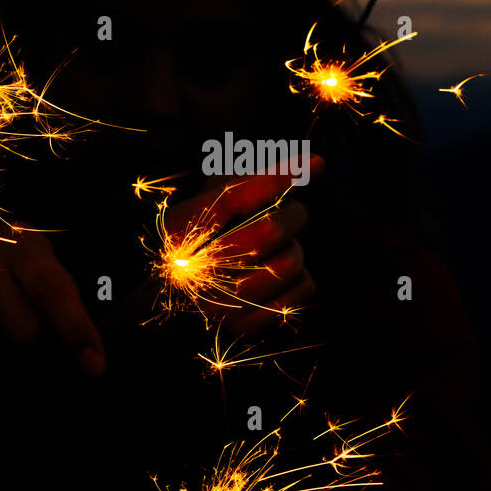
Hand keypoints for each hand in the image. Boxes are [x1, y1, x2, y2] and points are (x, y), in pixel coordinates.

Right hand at [0, 223, 106, 382]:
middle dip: (49, 362)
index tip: (95, 369)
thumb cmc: (6, 261)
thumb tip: (90, 360)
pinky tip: (0, 380)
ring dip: (20, 379)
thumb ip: (62, 299)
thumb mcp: (37, 262)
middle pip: (26, 334)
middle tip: (60, 376)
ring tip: (30, 377)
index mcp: (17, 243)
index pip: (51, 289)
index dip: (77, 331)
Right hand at [158, 154, 323, 337]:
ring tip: (277, 249)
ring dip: (295, 249)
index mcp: (181, 227)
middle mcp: (195, 269)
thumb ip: (255, 177)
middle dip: (292, 214)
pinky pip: (303, 291)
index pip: (233, 198)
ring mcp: (219, 305)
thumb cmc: (204, 234)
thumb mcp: (213, 197)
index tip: (315, 163)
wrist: (175, 296)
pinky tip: (279, 274)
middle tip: (288, 212)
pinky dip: (301, 278)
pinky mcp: (244, 327)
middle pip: (269, 231)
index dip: (277, 178)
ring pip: (291, 263)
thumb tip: (315, 164)